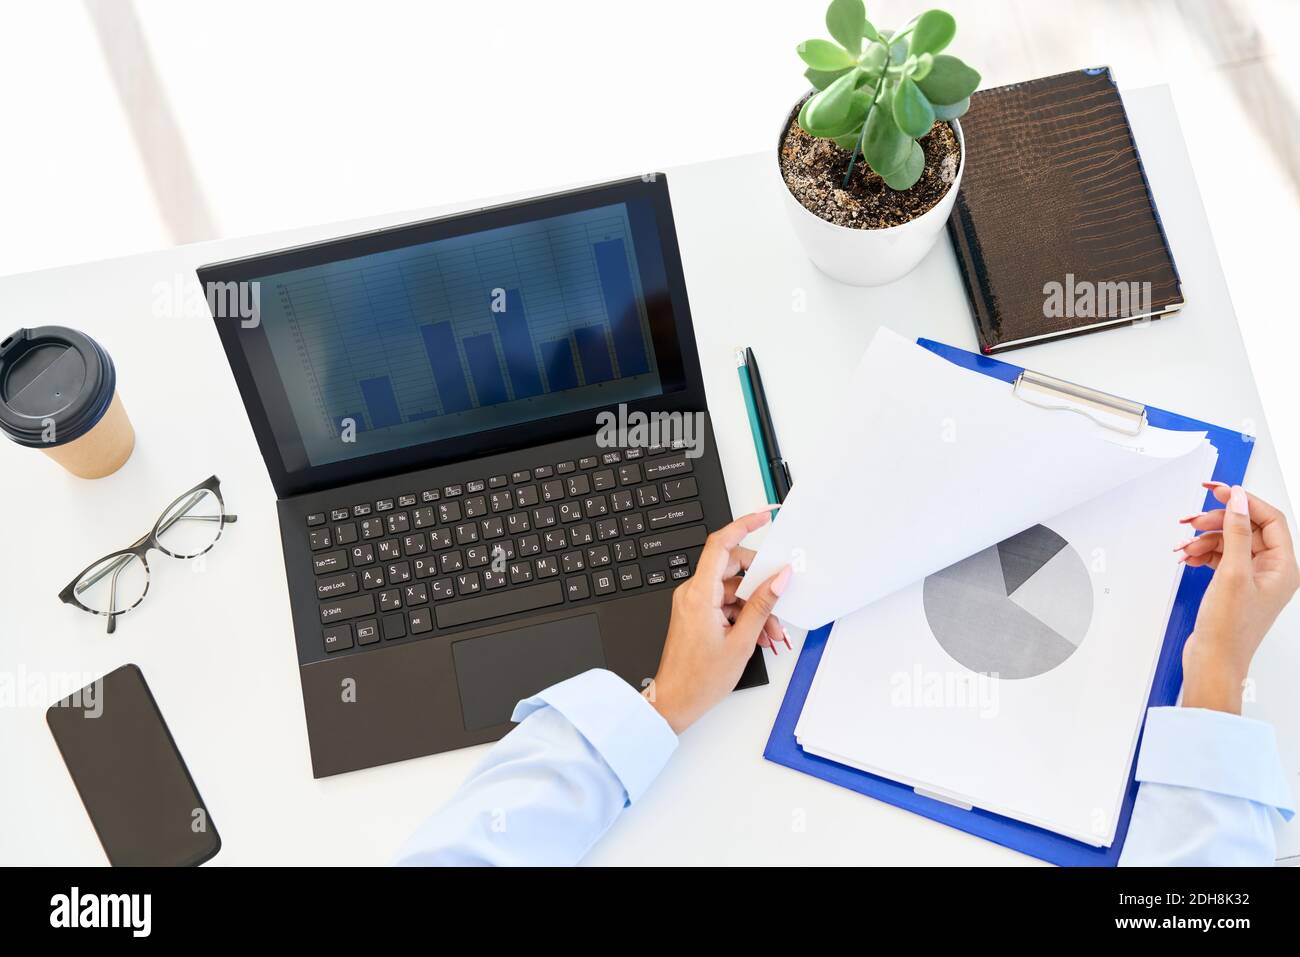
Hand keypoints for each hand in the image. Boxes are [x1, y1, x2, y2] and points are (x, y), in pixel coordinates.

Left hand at [644, 510, 791, 733]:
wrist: (674, 703)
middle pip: (733, 568)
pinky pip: (726, 605)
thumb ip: (762, 605)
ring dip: (756, 607)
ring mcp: (694, 604)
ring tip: (772, 632)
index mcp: (699, 594)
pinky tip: (761, 635)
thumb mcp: (740, 641)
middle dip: (761, 583)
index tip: (763, 516)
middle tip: (780, 598)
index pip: (720, 544)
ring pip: (733, 591)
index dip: (743, 525)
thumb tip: (779, 578)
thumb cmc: (698, 679)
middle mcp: (693, 593)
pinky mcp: (697, 615)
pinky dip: (745, 616)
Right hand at [1177, 484, 1298, 713]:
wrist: (1213, 662)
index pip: (1270, 519)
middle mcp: (1273, 570)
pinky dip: (1202, 553)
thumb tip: (1238, 500)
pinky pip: (1220, 557)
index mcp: (1284, 567)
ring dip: (1204, 539)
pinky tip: (1187, 558)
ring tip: (1183, 546)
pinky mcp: (1235, 586)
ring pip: (1230, 542)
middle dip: (1216, 522)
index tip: (1218, 490)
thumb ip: (1236, 532)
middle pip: (1247, 528)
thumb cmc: (1229, 630)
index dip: (1244, 501)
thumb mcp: (1232, 574)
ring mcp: (1254, 578)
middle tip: (1191, 519)